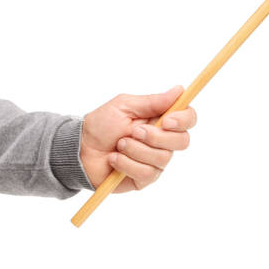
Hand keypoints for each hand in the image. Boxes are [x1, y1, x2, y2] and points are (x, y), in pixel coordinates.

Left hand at [78, 85, 197, 192]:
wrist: (80, 149)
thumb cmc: (101, 125)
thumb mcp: (124, 106)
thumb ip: (153, 101)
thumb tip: (180, 90)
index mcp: (160, 120)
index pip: (188, 119)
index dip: (183, 120)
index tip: (167, 120)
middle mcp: (162, 141)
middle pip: (182, 141)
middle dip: (155, 137)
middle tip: (133, 132)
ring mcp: (155, 161)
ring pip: (163, 158)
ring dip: (136, 150)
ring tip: (118, 145)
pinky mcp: (145, 178)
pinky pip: (147, 173)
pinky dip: (127, 163)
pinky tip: (114, 159)